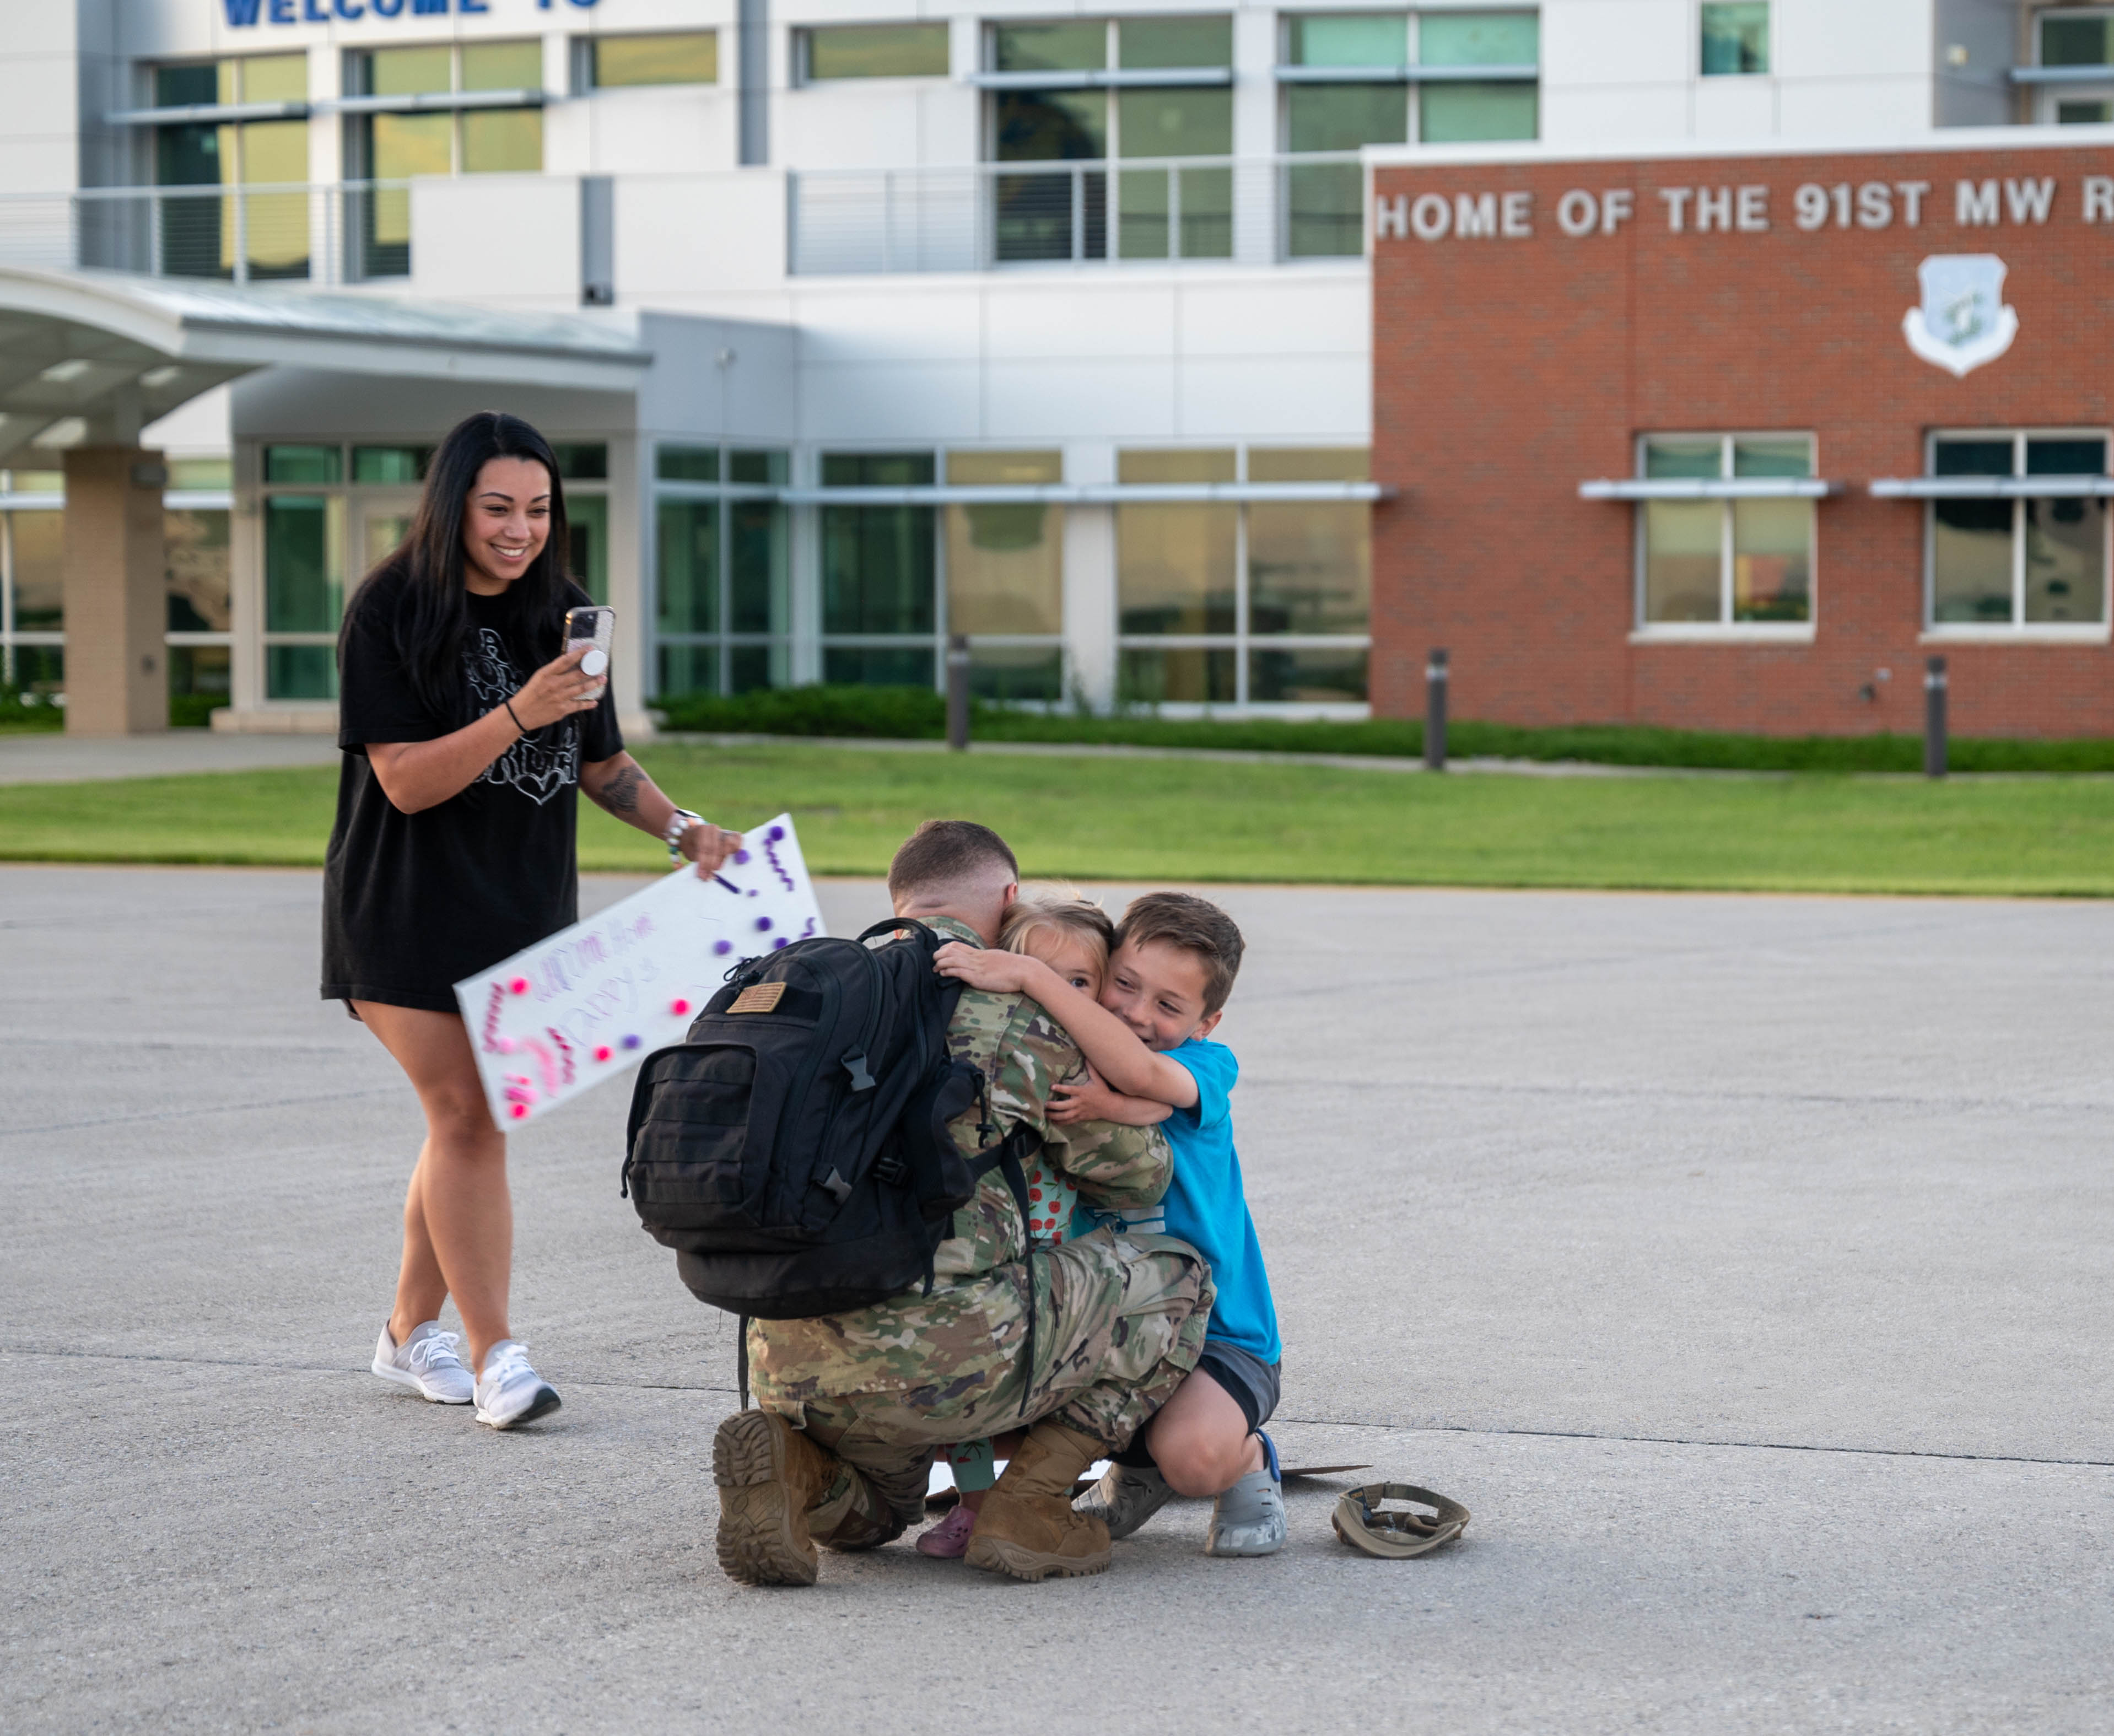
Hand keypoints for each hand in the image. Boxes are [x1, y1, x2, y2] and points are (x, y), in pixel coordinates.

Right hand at [509, 644, 603, 730]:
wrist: (521, 714)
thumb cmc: (530, 693)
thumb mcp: (539, 677)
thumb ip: (554, 672)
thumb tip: (570, 664)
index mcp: (546, 673)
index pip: (566, 660)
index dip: (579, 653)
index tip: (589, 649)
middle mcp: (554, 684)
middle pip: (577, 674)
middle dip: (591, 669)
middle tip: (601, 665)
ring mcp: (559, 697)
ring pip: (581, 689)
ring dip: (593, 684)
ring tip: (602, 680)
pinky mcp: (562, 709)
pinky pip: (579, 705)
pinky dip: (588, 703)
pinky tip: (594, 701)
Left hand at [679, 819, 741, 876]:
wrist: (693, 834)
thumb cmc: (692, 845)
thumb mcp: (689, 852)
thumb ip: (697, 862)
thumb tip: (704, 876)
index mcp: (700, 830)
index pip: (704, 848)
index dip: (704, 863)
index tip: (702, 875)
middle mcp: (713, 828)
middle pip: (716, 847)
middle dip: (713, 863)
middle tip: (709, 875)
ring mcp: (723, 830)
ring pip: (728, 843)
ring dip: (723, 857)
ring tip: (717, 868)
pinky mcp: (731, 834)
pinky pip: (737, 839)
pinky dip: (736, 848)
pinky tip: (732, 857)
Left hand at [934, 941, 1034, 994]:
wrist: (1024, 971)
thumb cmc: (1015, 968)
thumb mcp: (998, 960)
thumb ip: (988, 961)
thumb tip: (984, 964)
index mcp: (981, 953)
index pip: (958, 946)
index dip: (946, 948)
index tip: (941, 953)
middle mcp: (977, 958)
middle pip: (952, 951)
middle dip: (939, 954)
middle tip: (934, 960)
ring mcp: (977, 967)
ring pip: (953, 960)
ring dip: (940, 963)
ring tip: (934, 968)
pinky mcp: (979, 978)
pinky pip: (959, 972)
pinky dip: (948, 971)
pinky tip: (943, 974)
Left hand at [1050, 1065, 1169, 1127]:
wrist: (1110, 1106)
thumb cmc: (1103, 1091)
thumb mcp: (1098, 1079)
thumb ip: (1091, 1068)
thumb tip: (1087, 1056)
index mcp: (1082, 1092)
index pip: (1069, 1090)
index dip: (1060, 1088)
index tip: (1052, 1087)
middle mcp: (1079, 1102)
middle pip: (1064, 1106)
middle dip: (1053, 1106)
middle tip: (1045, 1103)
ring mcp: (1080, 1111)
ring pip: (1065, 1116)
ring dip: (1054, 1116)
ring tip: (1045, 1114)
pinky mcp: (1081, 1117)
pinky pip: (1069, 1121)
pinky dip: (1061, 1123)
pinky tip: (1053, 1122)